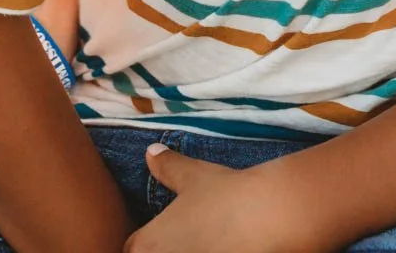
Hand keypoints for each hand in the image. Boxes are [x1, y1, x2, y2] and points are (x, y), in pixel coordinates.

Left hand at [125, 143, 328, 252]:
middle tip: (186, 237)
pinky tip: (223, 246)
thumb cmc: (224, 194)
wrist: (265, 217)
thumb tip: (150, 152)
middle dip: (161, 249)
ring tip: (204, 242)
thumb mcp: (192, 175)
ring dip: (185, 251)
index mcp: (147, 244)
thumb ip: (167, 166)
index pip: (130, 249)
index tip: (161, 234)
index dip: (144, 240)